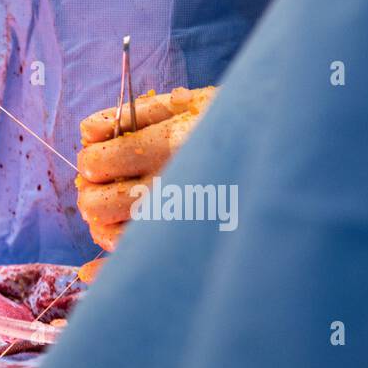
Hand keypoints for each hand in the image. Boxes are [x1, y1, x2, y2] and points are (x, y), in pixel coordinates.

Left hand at [76, 86, 217, 259]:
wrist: (280, 149)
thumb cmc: (228, 123)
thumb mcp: (188, 103)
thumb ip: (136, 112)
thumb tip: (88, 131)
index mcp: (170, 144)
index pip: (101, 162)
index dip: (89, 162)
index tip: (94, 159)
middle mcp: (173, 185)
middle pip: (100, 203)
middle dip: (90, 195)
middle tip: (97, 187)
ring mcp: (180, 218)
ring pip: (114, 236)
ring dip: (100, 224)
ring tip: (109, 211)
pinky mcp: (187, 241)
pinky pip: (136, 260)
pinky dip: (107, 263)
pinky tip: (96, 262)